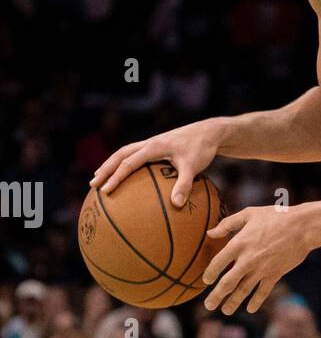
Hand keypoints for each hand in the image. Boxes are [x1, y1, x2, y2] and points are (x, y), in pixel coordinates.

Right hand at [89, 117, 227, 205]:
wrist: (210, 132)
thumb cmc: (201, 148)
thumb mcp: (194, 167)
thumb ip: (184, 185)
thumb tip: (176, 205)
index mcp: (153, 147)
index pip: (128, 163)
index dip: (115, 177)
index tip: (105, 190)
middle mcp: (148, 144)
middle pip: (119, 155)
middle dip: (105, 169)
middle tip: (93, 184)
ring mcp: (151, 144)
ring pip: (125, 153)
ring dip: (111, 165)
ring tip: (100, 178)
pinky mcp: (157, 147)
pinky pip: (135, 155)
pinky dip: (125, 164)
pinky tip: (125, 176)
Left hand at [203, 204, 312, 314]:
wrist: (302, 227)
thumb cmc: (275, 217)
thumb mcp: (249, 214)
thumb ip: (227, 224)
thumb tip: (210, 233)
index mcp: (239, 243)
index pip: (218, 263)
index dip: (210, 273)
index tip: (206, 280)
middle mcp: (248, 260)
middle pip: (227, 283)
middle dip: (217, 296)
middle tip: (208, 305)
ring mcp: (262, 270)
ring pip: (243, 291)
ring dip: (233, 303)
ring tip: (225, 311)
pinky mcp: (275, 275)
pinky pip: (263, 292)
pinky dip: (256, 302)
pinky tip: (250, 309)